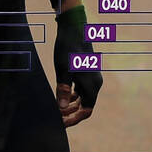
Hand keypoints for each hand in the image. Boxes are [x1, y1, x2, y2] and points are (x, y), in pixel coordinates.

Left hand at [53, 3, 100, 127]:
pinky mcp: (88, 72)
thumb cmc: (68, 49)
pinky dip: (73, 96)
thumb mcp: (62, 71)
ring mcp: (92, 77)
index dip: (74, 119)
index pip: (86, 110)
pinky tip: (63, 96)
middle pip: (86, 106)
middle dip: (72, 113)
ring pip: (84, 98)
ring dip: (72, 105)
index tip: (60, 122)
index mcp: (92, 84)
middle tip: (56, 117)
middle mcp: (95, 82)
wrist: (74, 28)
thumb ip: (63, 91)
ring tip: (58, 108)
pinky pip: (82, 90)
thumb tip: (61, 110)